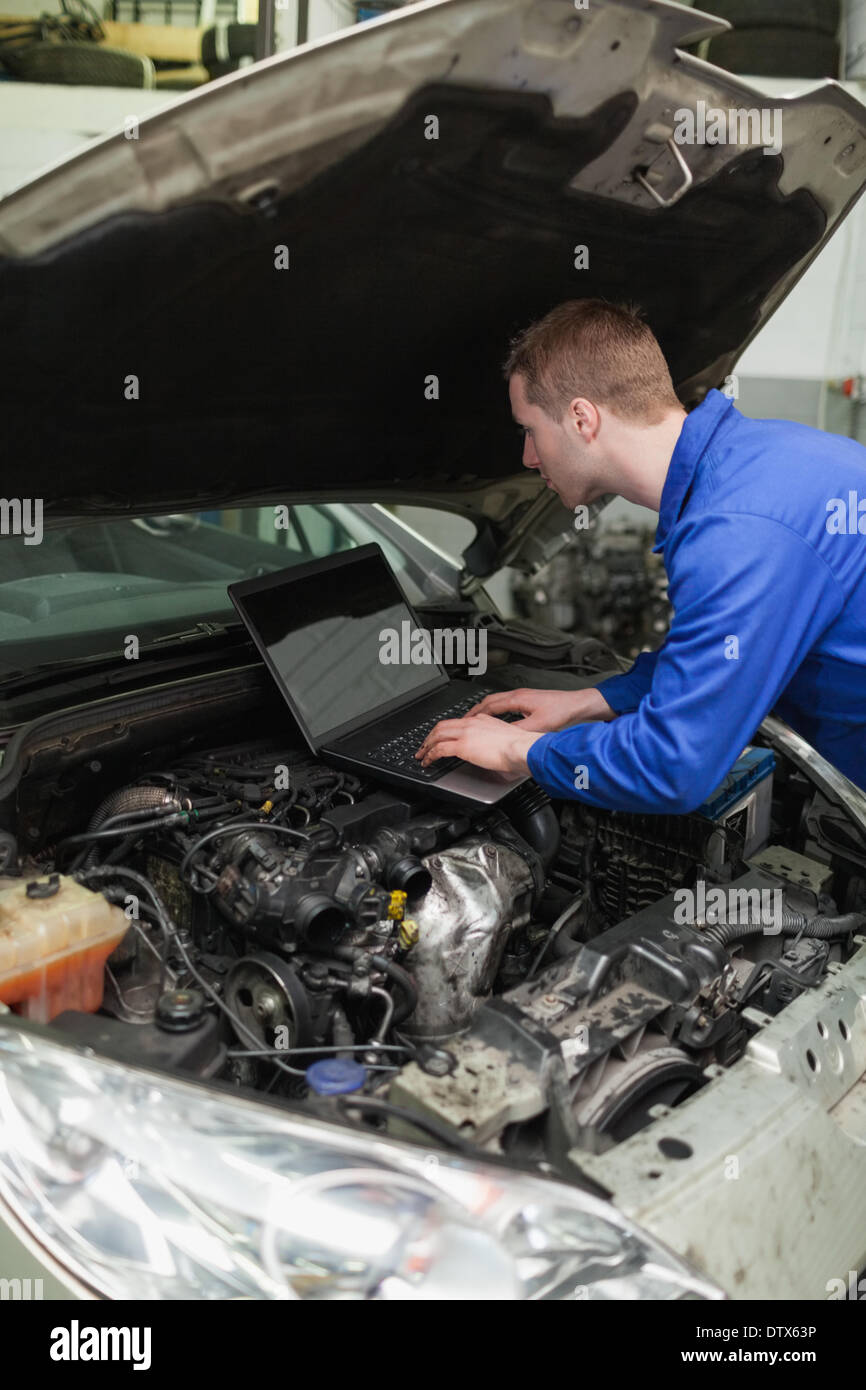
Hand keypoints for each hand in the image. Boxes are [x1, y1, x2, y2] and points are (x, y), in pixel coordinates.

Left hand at [416, 712, 541, 774]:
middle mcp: (471, 723)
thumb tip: (486, 750)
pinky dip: (430, 755)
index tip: (439, 737)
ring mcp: (465, 733)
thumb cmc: (519, 746)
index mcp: (481, 719)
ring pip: (437, 735)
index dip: (444, 730)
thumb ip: (491, 740)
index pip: (456, 722)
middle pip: (441, 726)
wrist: (521, 747)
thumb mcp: (503, 737)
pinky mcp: (462, 746)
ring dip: (426, 746)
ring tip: (421, 755)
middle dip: (429, 736)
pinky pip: (439, 749)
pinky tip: (428, 762)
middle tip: (424, 746)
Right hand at [463, 686, 615, 732]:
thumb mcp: (539, 725)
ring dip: (486, 711)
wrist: (581, 705)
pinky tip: (501, 719)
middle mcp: (519, 695)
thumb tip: (503, 737)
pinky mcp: (531, 701)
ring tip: (477, 720)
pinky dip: (497, 711)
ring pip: (498, 701)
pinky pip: (507, 704)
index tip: (464, 722)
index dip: (474, 714)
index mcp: (517, 699)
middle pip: (489, 701)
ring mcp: (525, 697)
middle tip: (465, 720)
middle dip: (475, 711)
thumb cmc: (564, 711)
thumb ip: (519, 731)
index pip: (488, 705)